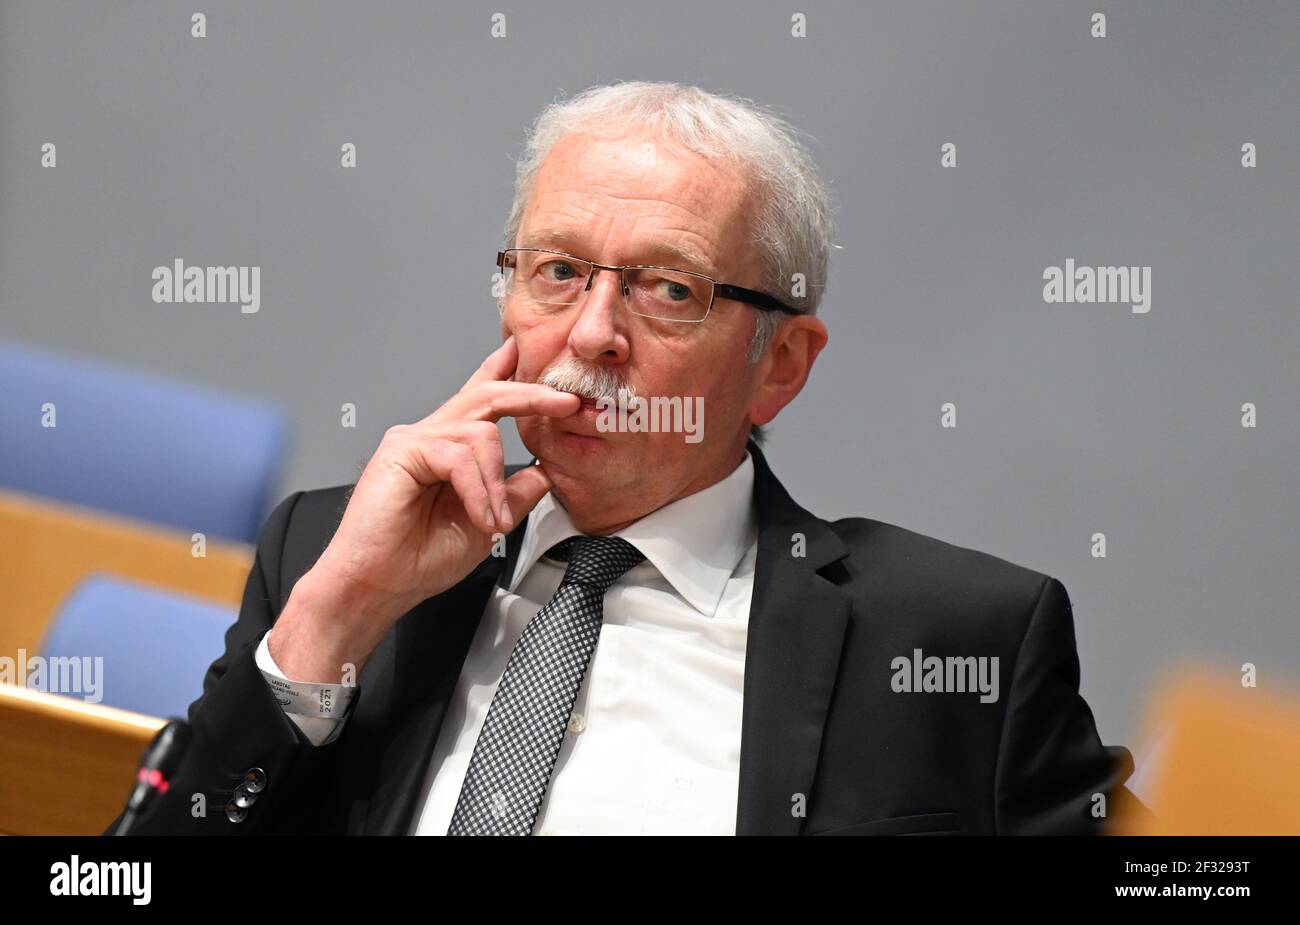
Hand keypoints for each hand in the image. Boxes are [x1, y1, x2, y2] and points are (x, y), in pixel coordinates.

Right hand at [271, 335, 579, 678]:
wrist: (377, 586)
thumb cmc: (417, 559)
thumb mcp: (488, 523)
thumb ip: (516, 493)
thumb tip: (546, 473)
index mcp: (450, 448)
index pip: (482, 399)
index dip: (510, 374)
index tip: (543, 369)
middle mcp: (430, 435)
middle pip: (487, 396)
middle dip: (530, 395)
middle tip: (565, 402)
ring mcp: (414, 440)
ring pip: (481, 433)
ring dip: (497, 482)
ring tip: (496, 520)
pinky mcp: (402, 451)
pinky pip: (458, 458)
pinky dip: (477, 491)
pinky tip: (479, 517)